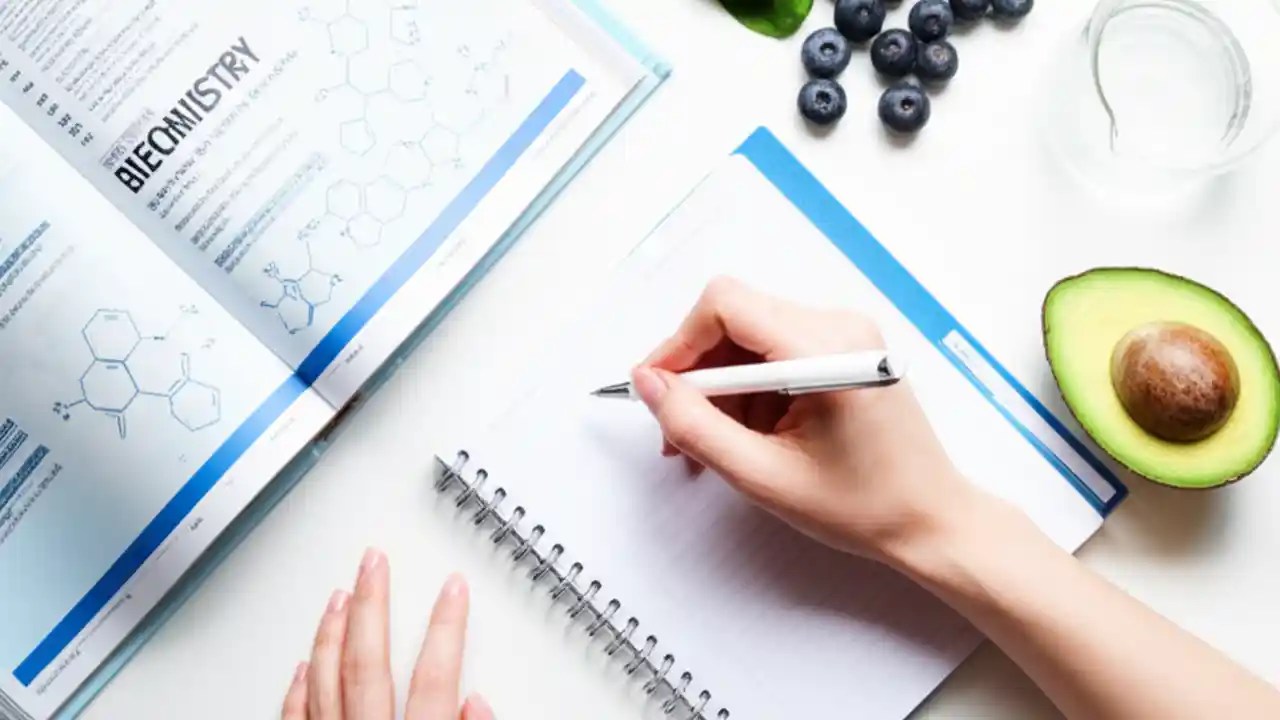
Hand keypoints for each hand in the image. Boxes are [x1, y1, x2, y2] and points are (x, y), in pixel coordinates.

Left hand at [282, 550, 491, 719]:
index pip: (433, 678)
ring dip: (332, 634)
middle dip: (372, 606)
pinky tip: (303, 666)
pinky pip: (297, 719)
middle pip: (368, 665)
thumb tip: (478, 704)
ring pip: (327, 682)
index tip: (453, 590)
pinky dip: (299, 690)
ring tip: (341, 595)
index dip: (446, 627)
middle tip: (375, 565)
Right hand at [633, 277, 984, 567]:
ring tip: (720, 444)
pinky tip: (752, 434)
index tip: (657, 391)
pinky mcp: (843, 349)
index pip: (725, 306)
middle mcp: (838, 327)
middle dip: (698, 374)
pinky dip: (750, 388)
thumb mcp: (762, 475)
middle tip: (678, 431)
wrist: (929, 519)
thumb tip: (648, 384)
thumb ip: (695, 426)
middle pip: (733, 318)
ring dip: (722, 387)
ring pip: (748, 336)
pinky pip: (773, 349)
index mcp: (824, 350)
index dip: (679, 345)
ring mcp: (844, 335)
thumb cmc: (862, 505)